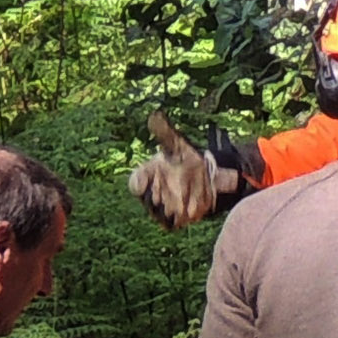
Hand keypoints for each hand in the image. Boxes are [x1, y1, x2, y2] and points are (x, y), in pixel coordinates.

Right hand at [128, 111, 236, 229]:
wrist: (202, 178)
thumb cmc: (183, 159)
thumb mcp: (177, 145)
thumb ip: (165, 133)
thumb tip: (155, 115)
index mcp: (146, 175)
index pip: (135, 182)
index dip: (139, 182)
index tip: (147, 179)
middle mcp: (150, 195)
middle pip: (150, 200)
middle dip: (163, 194)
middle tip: (175, 185)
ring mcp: (161, 210)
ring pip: (162, 213)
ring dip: (174, 206)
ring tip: (187, 196)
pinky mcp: (174, 222)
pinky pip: (175, 222)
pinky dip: (184, 215)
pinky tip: (195, 204)